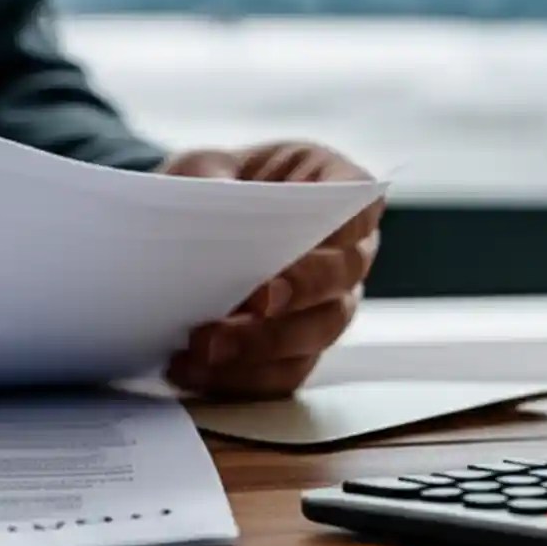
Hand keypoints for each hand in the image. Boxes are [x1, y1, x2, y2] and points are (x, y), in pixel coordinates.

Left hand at [160, 142, 383, 398]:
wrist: (184, 234)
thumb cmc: (206, 189)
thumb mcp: (199, 168)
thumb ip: (207, 178)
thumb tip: (213, 204)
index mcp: (332, 191)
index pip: (361, 206)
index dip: (348, 222)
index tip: (317, 230)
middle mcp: (343, 253)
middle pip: (342, 278)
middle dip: (300, 292)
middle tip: (254, 302)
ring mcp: (326, 305)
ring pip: (319, 332)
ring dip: (264, 344)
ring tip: (206, 347)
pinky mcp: (297, 350)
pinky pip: (285, 373)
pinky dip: (241, 377)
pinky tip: (193, 370)